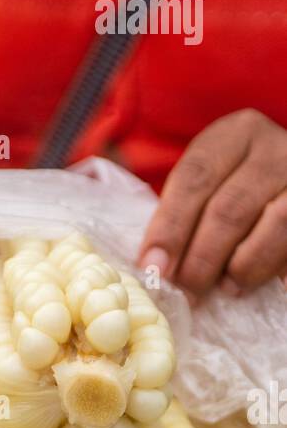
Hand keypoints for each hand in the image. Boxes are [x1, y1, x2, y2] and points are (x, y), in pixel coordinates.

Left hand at [139, 110, 286, 297]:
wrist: (281, 180)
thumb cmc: (230, 188)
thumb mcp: (205, 182)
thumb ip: (178, 214)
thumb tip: (153, 267)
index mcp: (234, 134)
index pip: (195, 178)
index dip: (170, 227)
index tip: (152, 267)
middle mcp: (273, 149)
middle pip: (230, 208)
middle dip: (201, 258)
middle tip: (185, 293)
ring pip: (274, 224)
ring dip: (243, 267)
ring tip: (223, 289)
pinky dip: (274, 270)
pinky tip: (254, 286)